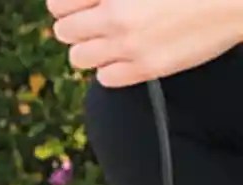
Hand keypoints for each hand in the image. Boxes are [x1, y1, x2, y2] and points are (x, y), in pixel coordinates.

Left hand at [48, 0, 242, 86]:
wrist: (237, 0)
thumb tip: (92, 2)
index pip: (58, 4)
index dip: (66, 5)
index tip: (80, 6)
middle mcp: (116, 17)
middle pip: (64, 32)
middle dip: (76, 26)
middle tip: (96, 22)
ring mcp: (130, 45)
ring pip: (78, 58)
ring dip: (89, 48)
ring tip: (110, 39)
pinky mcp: (147, 68)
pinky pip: (104, 78)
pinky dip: (110, 68)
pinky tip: (127, 54)